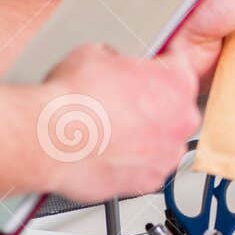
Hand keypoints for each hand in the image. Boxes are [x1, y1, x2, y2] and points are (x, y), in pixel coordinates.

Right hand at [37, 44, 200, 202]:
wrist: (52, 140)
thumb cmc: (74, 100)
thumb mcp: (97, 53)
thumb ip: (119, 59)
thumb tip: (114, 62)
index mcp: (177, 83)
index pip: (182, 63)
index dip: (164, 60)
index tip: (158, 62)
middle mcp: (180, 121)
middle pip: (176, 106)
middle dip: (155, 101)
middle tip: (125, 98)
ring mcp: (166, 155)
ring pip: (163, 140)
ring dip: (145, 134)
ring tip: (113, 127)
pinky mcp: (147, 182)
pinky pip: (146, 166)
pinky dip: (132, 160)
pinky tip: (109, 149)